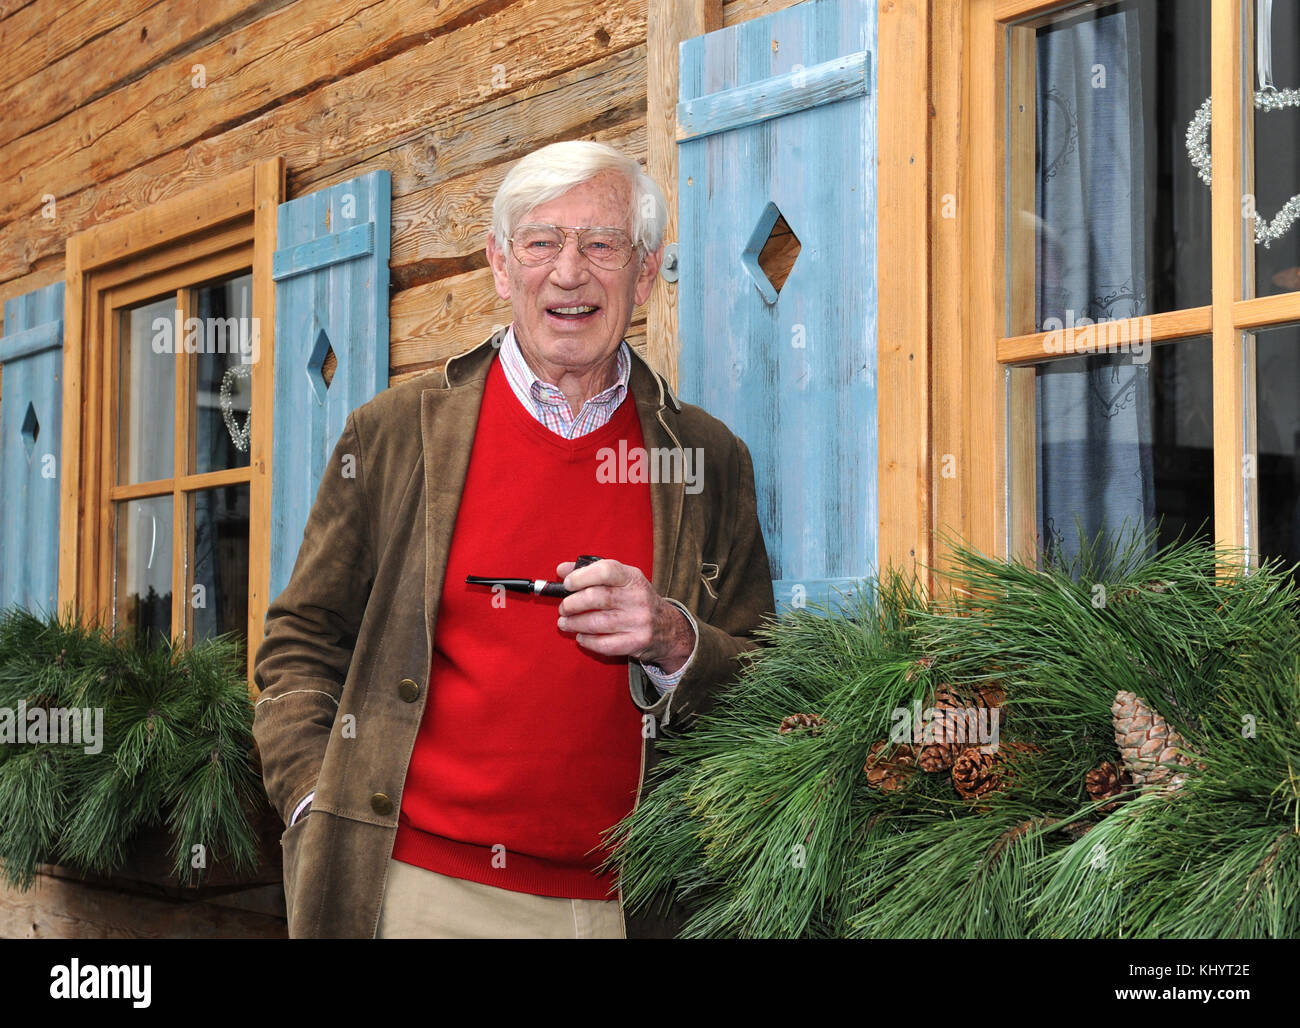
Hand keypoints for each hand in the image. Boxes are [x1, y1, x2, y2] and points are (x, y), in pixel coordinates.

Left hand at [555, 559, 693, 673]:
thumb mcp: (621, 580)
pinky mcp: (637, 642)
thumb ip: (591, 572)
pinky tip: (581, 637)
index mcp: (632, 577)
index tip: (567, 584)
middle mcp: (638, 597)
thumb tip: (561, 570)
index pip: (606, 570)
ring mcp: (639, 621)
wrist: (667, 628)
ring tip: (565, 622)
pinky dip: (588, 641)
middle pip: (598, 598)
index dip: (582, 576)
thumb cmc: (635, 600)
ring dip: (575, 623)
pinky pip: (605, 644)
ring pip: (598, 623)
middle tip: (563, 607)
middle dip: (572, 603)